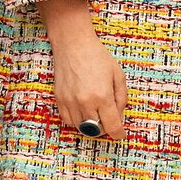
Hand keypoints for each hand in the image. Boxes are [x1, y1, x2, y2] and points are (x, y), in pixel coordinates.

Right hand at [40, 0, 126, 139]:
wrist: (74, 45)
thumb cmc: (98, 57)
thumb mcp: (118, 75)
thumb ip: (121, 99)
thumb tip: (119, 117)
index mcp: (103, 96)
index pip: (112, 126)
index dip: (118, 134)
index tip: (120, 134)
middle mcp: (85, 102)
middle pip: (96, 130)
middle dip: (105, 128)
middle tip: (109, 118)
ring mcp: (70, 102)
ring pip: (81, 127)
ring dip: (90, 125)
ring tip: (96, 111)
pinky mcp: (59, 100)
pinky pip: (68, 121)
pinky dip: (77, 120)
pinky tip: (83, 109)